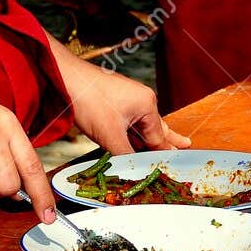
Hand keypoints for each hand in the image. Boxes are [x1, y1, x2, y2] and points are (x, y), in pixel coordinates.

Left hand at [62, 59, 190, 154]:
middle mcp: (141, 99)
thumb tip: (136, 173)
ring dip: (148, 138)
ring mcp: (127, 97)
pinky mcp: (113, 100)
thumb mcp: (110, 136)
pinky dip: (133, 132)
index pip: (159, 138)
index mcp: (147, 104)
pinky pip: (129, 120)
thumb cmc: (89, 100)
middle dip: (167, 139)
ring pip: (141, 124)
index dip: (165, 155)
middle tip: (186, 144)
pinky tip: (135, 140)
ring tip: (168, 143)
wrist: (64, 77)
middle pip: (156, 126)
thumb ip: (126, 156)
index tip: (175, 166)